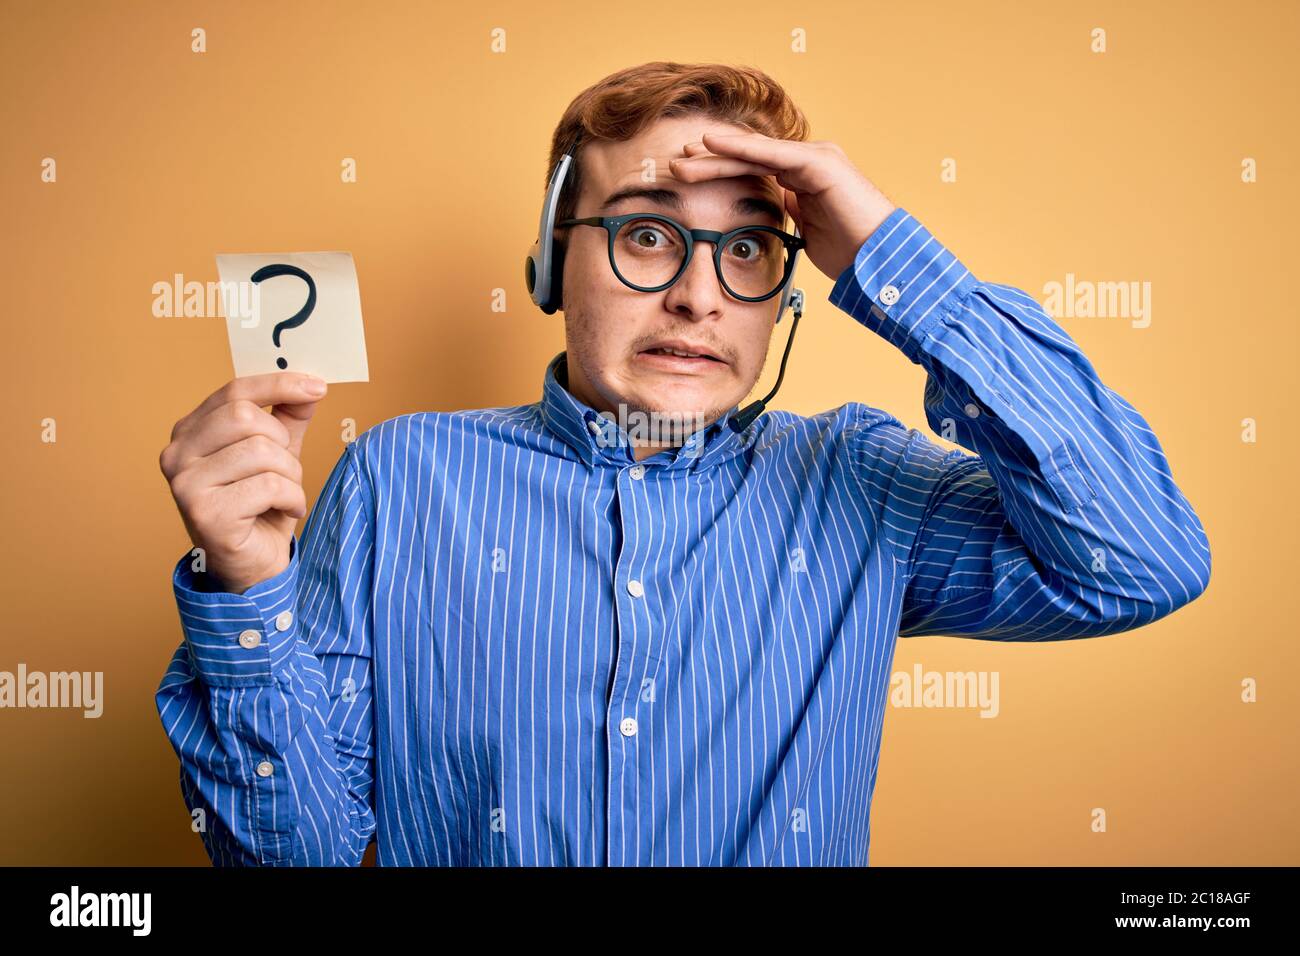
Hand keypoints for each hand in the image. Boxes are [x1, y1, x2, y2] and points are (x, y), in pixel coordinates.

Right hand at [159, 371, 327, 593]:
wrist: (254, 565)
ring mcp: (186, 485)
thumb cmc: (262, 506)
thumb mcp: (279, 454)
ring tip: (286, 495)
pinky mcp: (206, 514)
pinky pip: (269, 486)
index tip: (318, 387)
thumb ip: (288, 418)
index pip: (234, 392)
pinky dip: (292, 498)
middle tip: (287, 471)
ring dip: (291, 475)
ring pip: (261, 451)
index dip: (279, 384)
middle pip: (246, 417)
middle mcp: (177, 454)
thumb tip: (311, 386)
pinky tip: (286, 511)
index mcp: (190, 432)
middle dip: (283, 443)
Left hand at [668, 130, 896, 281]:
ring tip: (685, 156)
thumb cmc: (850, 253)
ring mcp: (816, 159)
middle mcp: (809, 163)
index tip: (688, 177)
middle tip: (676, 164)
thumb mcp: (808, 234)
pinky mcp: (820, 163)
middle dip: (711, 161)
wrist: (879, 262)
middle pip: (749, 159)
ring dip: (718, 154)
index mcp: (804, 179)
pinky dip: (743, 149)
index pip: (753, 170)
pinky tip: (715, 145)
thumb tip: (775, 211)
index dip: (720, 172)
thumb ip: (792, 216)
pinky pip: (773, 154)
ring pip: (756, 153)